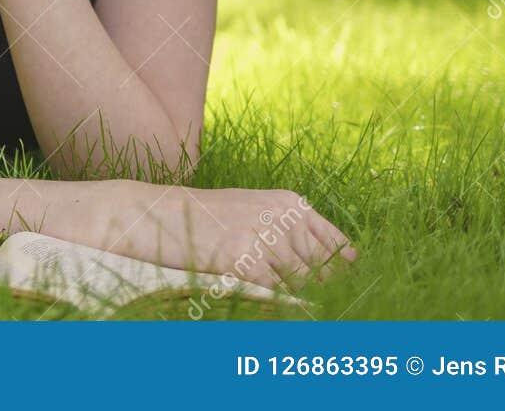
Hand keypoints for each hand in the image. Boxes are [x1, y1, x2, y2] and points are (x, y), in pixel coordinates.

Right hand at [109, 182, 359, 289]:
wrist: (161, 213)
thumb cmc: (210, 216)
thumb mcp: (257, 210)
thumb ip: (295, 233)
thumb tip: (339, 267)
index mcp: (292, 203)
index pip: (341, 248)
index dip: (343, 273)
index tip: (337, 288)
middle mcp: (284, 218)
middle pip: (326, 270)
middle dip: (321, 289)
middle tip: (305, 296)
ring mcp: (266, 240)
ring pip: (302, 285)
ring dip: (293, 295)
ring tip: (275, 291)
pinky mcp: (245, 262)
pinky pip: (276, 294)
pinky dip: (274, 301)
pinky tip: (260, 293)